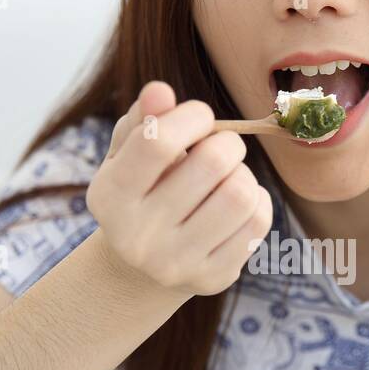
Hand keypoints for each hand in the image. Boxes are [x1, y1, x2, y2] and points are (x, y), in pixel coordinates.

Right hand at [86, 80, 272, 296]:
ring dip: (243, 172)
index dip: (192, 116)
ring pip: (241, 193)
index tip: (200, 117)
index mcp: (110, 198)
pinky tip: (237, 202)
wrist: (141, 269)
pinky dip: (257, 199)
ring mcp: (176, 263)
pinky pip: (258, 221)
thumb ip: (142, 120)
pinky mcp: (212, 278)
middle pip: (212, 163)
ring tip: (228, 175)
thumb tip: (160, 91)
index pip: (158, 142)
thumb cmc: (139, 192)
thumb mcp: (127, 154)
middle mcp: (138, 238)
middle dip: (227, 142)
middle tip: (220, 147)